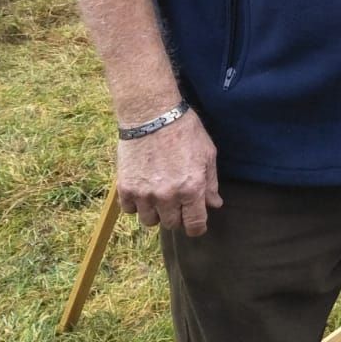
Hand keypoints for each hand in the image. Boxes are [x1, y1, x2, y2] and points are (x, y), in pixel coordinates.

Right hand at [116, 110, 221, 235]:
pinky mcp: (125, 188)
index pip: (195, 225)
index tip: (195, 223)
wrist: (152, 114)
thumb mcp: (207, 154)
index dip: (197, 227)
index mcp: (191, 188)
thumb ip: (210, 182)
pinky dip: (136, 204)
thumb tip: (215, 204)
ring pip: (149, 221)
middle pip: (172, 224)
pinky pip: (129, 210)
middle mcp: (168, 196)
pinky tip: (142, 189)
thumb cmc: (184, 130)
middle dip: (176, 215)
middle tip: (176, 200)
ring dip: (155, 212)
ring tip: (158, 195)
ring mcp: (144, 194)